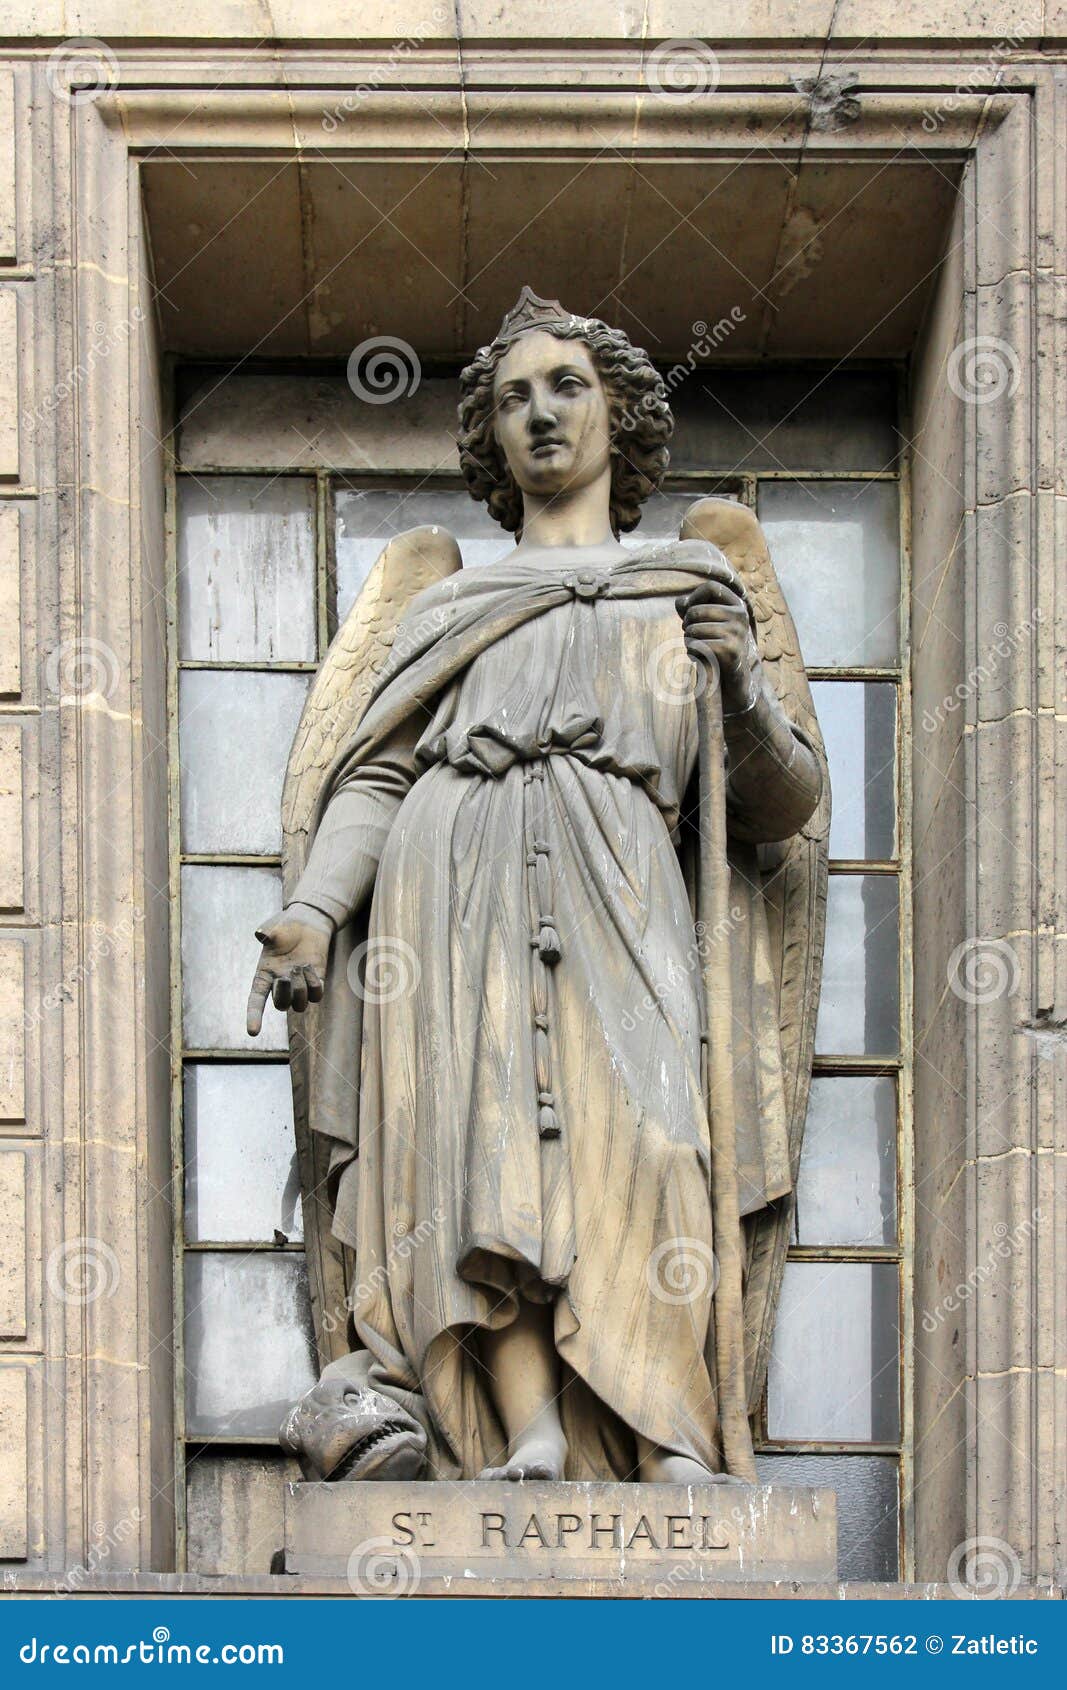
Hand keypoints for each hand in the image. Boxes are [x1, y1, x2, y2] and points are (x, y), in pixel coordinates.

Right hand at [247, 905, 332, 1036]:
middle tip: (287, 975)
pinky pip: (316, 996)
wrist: (307, 923)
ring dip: (301, 990)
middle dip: (284, 994)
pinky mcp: (314, 982)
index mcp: (263, 975)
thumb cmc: (285, 927)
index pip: (256, 1001)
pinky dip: (314, 985)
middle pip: (280, 1005)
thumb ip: (267, 933)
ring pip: (299, 1005)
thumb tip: (260, 934)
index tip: (252, 1032)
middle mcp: (280, 985)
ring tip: (301, 967)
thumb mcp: (274, 928)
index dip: (254, 1016)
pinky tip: (311, 966)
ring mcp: (298, 986)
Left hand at [676, 565, 760, 710]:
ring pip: (694, 629)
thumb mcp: (706, 623)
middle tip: (689, 633)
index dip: (694, 597)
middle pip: (697, 610)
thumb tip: (680, 602)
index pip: (711, 587)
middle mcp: (741, 616)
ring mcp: (737, 633)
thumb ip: (691, 608)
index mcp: (737, 604)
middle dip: (686, 623)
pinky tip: (697, 657)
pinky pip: (698, 645)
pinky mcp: (731, 650)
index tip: (688, 611)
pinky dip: (691, 652)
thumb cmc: (715, 644)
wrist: (732, 676)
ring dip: (687, 640)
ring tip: (694, 646)